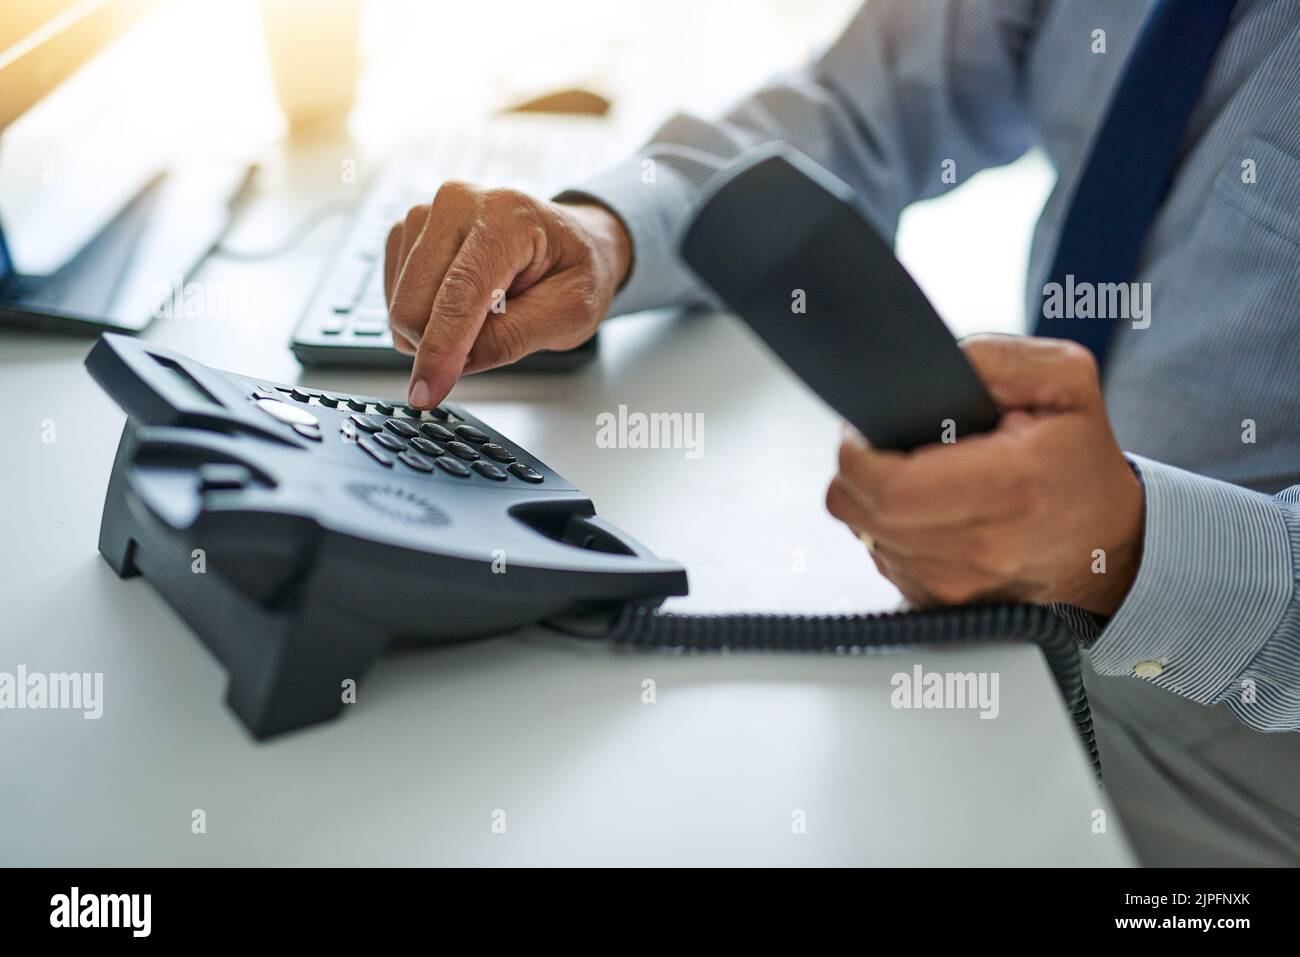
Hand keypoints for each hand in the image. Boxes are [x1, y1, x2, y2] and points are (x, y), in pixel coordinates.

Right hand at [383, 183, 630, 406]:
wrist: (570, 241)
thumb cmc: (575, 270)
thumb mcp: (570, 313)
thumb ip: (513, 338)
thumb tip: (454, 364)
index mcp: (506, 214)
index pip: (459, 293)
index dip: (440, 349)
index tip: (426, 393)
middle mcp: (456, 203)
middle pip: (414, 304)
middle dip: (443, 343)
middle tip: (495, 332)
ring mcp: (425, 215)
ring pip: (400, 305)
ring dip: (437, 330)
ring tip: (486, 308)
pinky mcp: (406, 233)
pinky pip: (394, 298)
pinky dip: (425, 317)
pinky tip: (461, 301)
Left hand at [825, 335, 1143, 615]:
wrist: (1109, 545)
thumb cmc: (1082, 460)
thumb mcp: (1066, 381)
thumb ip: (995, 360)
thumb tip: (937, 368)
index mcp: (1012, 485)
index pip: (891, 488)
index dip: (858, 457)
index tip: (862, 434)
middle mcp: (983, 547)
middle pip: (865, 514)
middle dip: (855, 474)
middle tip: (877, 448)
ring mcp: (961, 586)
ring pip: (867, 539)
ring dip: (871, 505)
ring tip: (913, 478)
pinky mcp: (943, 604)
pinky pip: (883, 562)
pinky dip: (888, 534)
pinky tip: (923, 513)